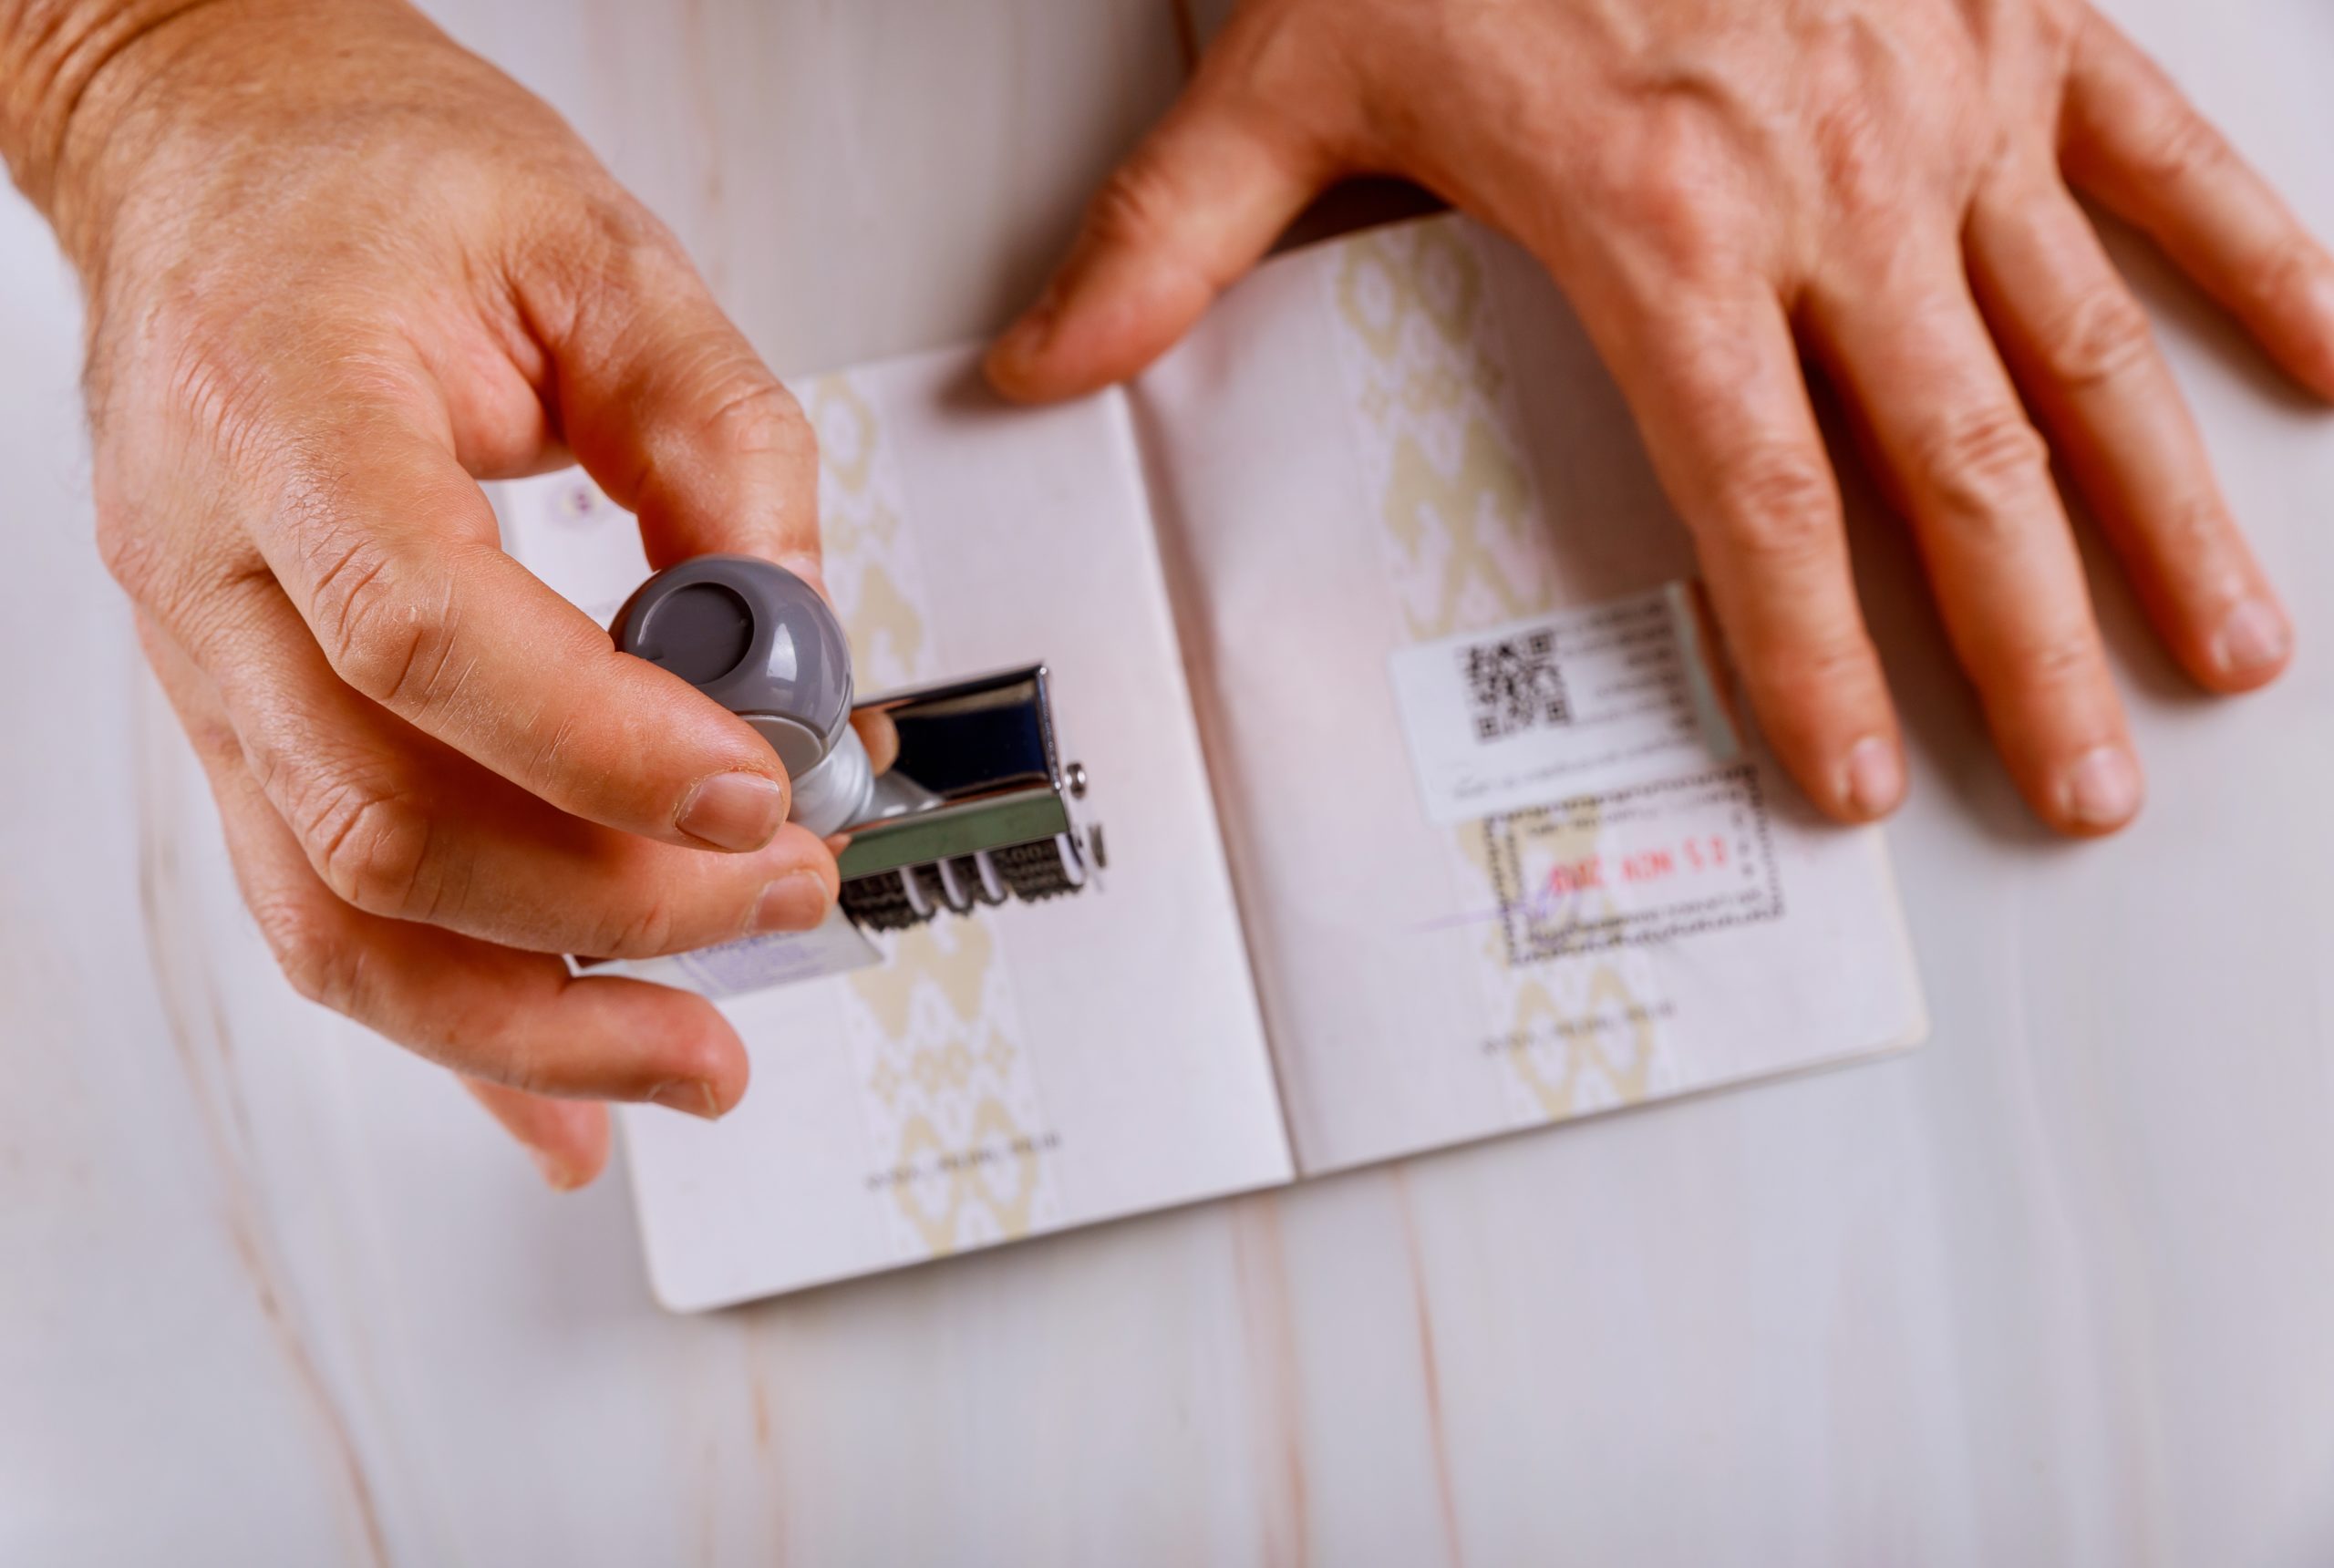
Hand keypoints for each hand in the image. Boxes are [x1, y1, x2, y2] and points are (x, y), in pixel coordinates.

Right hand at [3, 0, 836, 1187]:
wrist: (222, 160)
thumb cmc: (380, 181)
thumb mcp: (600, 254)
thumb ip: (723, 445)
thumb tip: (797, 651)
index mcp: (283, 407)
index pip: (424, 631)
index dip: (603, 746)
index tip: (758, 791)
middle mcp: (209, 563)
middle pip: (384, 820)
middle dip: (614, 901)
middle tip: (785, 892)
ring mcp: (204, 666)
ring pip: (340, 919)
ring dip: (536, 1017)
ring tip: (700, 1054)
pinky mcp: (242, 726)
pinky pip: (325, 918)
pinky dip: (457, 1025)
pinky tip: (562, 1094)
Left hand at [989, 0, 2329, 835]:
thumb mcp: (1283, 61)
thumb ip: (1169, 242)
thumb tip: (1040, 373)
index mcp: (1661, 227)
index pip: (1755, 497)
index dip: (1815, 654)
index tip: (1858, 776)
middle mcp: (1832, 187)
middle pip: (1951, 465)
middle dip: (2026, 644)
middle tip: (2084, 784)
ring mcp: (1947, 100)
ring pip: (2085, 347)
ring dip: (2168, 511)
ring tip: (2229, 656)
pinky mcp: (2020, 12)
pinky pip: (2161, 154)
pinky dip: (2257, 255)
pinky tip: (2329, 367)